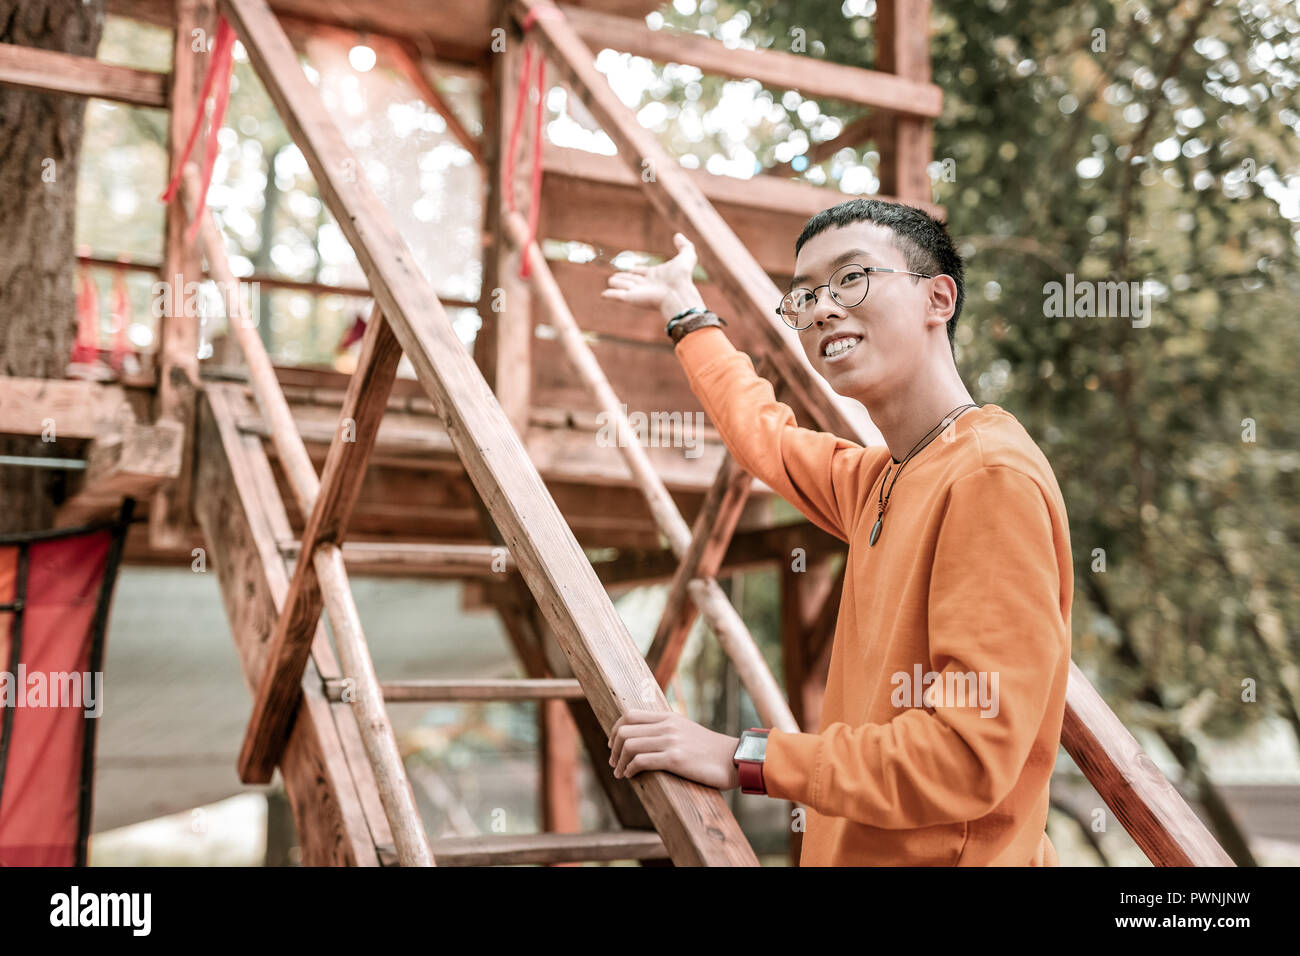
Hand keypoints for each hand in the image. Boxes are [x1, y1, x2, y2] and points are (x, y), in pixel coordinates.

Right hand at [600, 232, 704, 318]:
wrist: (677, 293)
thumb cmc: (682, 277)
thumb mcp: (687, 256)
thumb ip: (684, 245)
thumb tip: (678, 235)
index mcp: (655, 275)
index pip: (642, 272)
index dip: (637, 270)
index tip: (632, 269)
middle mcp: (646, 284)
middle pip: (631, 280)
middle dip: (624, 277)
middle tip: (616, 276)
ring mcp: (637, 292)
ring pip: (623, 286)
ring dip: (616, 283)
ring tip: (610, 281)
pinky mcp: (631, 298)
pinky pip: (617, 296)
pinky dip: (610, 294)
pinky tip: (603, 295)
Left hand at [607, 708, 740, 790]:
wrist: (734, 759)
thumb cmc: (711, 750)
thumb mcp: (687, 731)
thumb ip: (667, 730)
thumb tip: (646, 740)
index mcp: (669, 717)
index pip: (629, 714)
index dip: (615, 730)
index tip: (613, 745)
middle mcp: (667, 726)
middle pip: (624, 730)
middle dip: (614, 749)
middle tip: (614, 763)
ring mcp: (671, 741)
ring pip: (629, 745)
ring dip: (619, 762)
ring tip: (620, 773)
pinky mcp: (675, 759)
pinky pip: (641, 761)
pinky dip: (630, 769)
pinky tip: (631, 776)